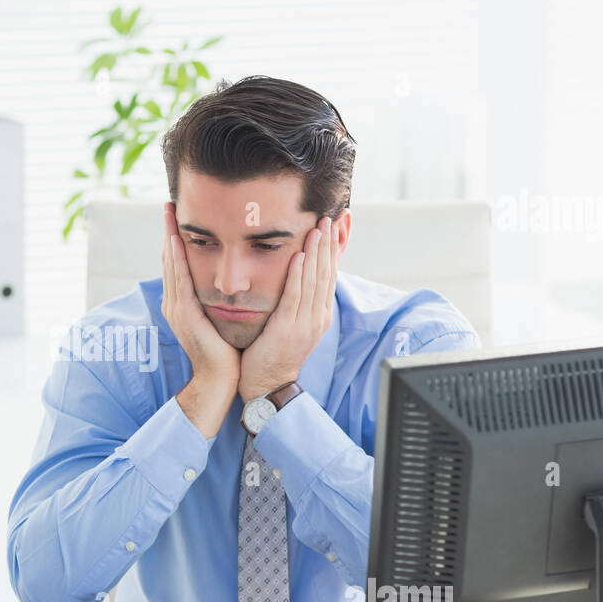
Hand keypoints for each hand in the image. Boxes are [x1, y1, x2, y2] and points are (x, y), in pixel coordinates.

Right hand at [162, 202, 239, 436]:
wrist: (221, 379)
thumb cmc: (227, 350)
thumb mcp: (220, 317)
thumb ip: (218, 298)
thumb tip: (231, 279)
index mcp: (182, 303)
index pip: (177, 264)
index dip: (175, 239)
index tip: (177, 216)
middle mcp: (174, 303)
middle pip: (169, 260)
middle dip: (168, 231)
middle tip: (167, 205)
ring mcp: (176, 309)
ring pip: (170, 266)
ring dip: (169, 238)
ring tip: (168, 215)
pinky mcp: (183, 315)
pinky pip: (178, 281)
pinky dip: (176, 260)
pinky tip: (175, 242)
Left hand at [238, 216, 339, 402]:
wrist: (267, 384)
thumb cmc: (273, 353)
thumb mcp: (292, 324)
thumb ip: (297, 301)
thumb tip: (298, 276)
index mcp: (319, 314)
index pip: (331, 275)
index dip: (334, 250)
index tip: (335, 226)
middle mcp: (317, 316)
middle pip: (327, 273)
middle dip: (329, 244)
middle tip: (330, 217)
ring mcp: (305, 323)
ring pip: (314, 281)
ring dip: (316, 252)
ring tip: (318, 227)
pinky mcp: (288, 328)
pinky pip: (295, 296)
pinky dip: (298, 274)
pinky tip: (299, 256)